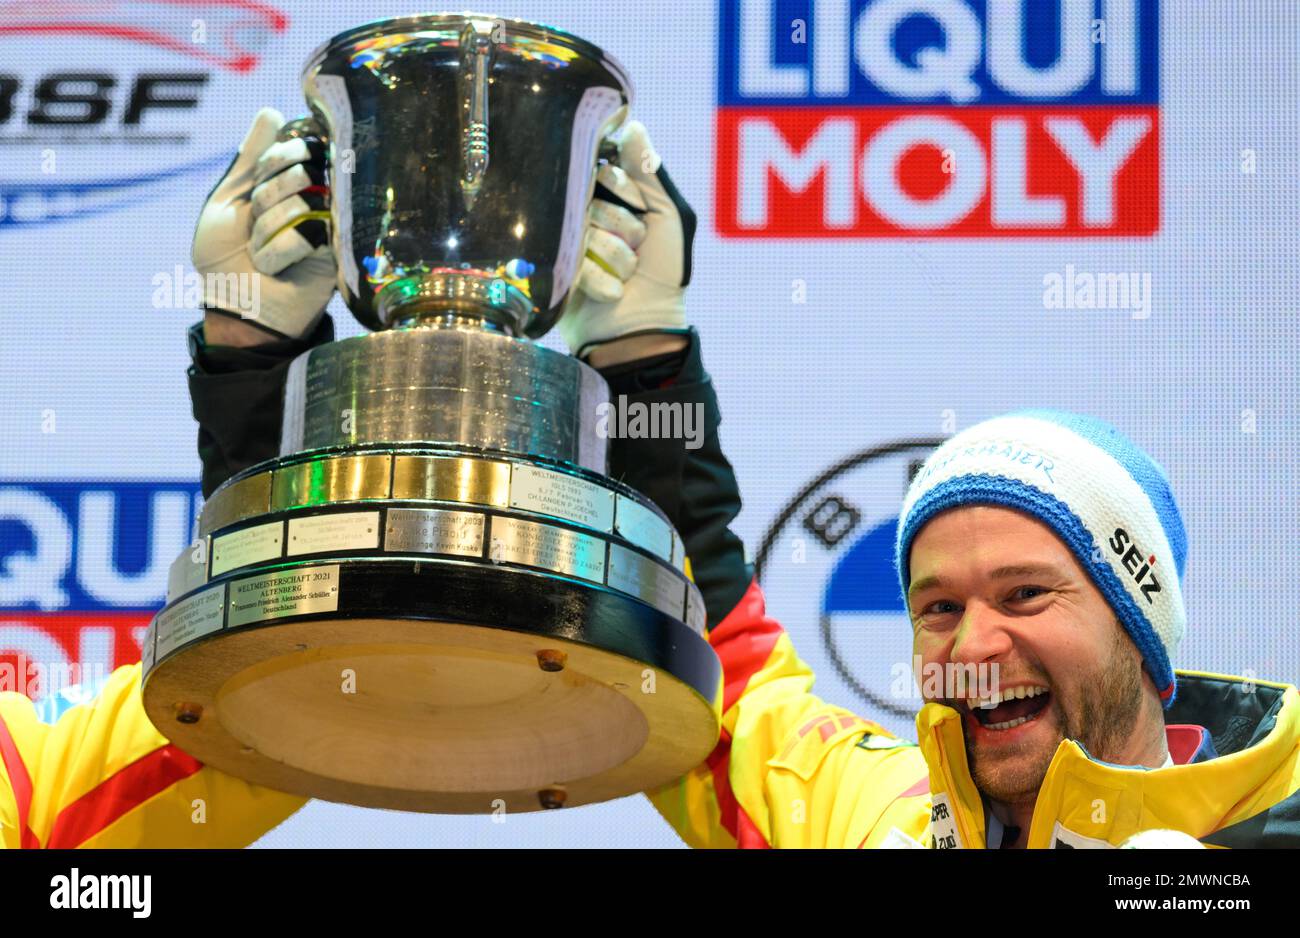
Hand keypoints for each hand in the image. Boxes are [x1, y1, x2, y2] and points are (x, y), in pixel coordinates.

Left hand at [192, 108, 335, 342]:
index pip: (290, 148)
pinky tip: (277, 268)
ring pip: (297, 204)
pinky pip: (305, 236)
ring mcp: (328, 227)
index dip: (270, 164)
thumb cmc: (225, 256)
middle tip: (257, 228)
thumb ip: (250, 158)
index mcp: (288, 183)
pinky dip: (277, 253)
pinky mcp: (334, 255)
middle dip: (264, 202)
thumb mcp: (228, 198)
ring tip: (262, 253)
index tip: (256, 191)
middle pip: (296, 172)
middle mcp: (314, 200)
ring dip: (265, 234)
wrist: (235, 304)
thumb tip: (271, 111)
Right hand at [559, 120, 696, 361]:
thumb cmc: (665, 270)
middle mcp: (584, 214)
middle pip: (591, 195)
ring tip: (627, 274)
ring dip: (617, 257)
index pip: (602, 166)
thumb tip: (631, 124)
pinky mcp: (556, 272)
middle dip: (623, 224)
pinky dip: (603, 282)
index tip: (640, 208)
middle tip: (637, 245)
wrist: (648, 325)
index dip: (623, 187)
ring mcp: (567, 243)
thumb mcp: (669, 216)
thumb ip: (650, 171)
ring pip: (585, 229)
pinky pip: (576, 263)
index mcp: (610, 195)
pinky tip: (612, 293)